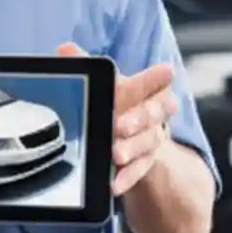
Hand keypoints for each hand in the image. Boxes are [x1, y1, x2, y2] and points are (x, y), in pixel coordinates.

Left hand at [57, 42, 178, 195]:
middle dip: (138, 119)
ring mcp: (151, 140)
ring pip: (147, 143)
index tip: (166, 71)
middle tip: (120, 125)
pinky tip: (114, 183)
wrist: (133, 137)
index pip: (156, 81)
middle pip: (152, 114)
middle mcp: (154, 114)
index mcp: (150, 89)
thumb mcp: (106, 84)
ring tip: (116, 155)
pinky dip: (127, 177)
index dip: (157, 78)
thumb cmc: (119, 102)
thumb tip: (65, 49)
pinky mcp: (145, 163)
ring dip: (132, 149)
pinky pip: (139, 171)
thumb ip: (88, 65)